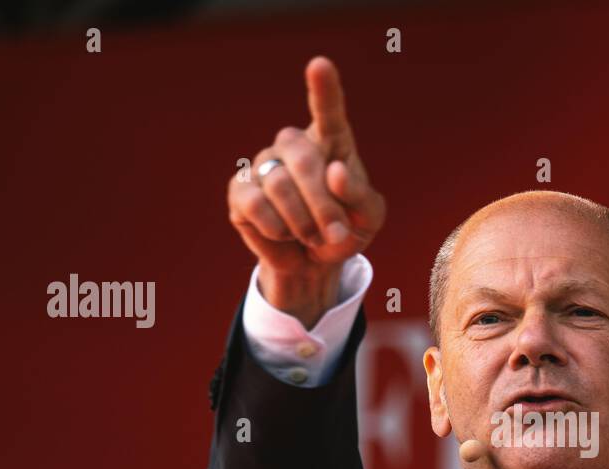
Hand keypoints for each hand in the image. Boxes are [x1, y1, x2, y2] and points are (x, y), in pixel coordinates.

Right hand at [227, 56, 385, 322]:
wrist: (313, 264)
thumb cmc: (345, 231)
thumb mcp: (368, 219)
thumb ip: (360, 196)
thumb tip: (336, 172)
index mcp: (331, 143)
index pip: (328, 113)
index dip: (323, 90)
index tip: (320, 65)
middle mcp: (294, 145)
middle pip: (304, 159)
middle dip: (323, 204)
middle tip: (336, 234)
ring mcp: (264, 163)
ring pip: (280, 186)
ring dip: (304, 223)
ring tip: (312, 236)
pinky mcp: (240, 190)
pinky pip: (256, 205)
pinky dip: (277, 229)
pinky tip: (284, 234)